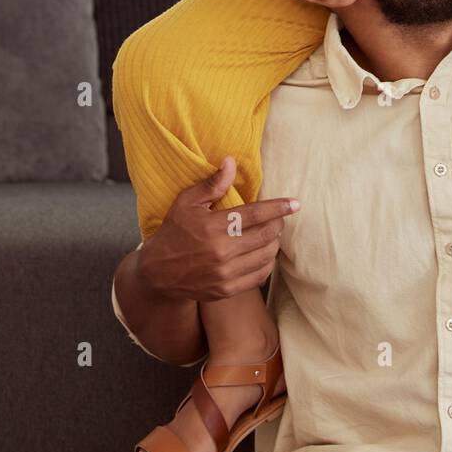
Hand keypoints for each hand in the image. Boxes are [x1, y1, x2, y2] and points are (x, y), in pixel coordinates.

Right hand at [137, 155, 299, 302]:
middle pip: (265, 236)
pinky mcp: (226, 290)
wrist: (157, 273)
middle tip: (279, 218)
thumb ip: (213, 184)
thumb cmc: (173, 232)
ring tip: (272, 234)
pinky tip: (265, 253)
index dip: (278, 208)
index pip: (255, 214)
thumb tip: (232, 162)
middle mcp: (222, 252)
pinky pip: (259, 276)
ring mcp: (225, 274)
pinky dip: (267, 263)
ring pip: (265, 256)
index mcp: (213, 227)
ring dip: (274, 243)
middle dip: (278, 224)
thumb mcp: (187, 203)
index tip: (295, 204)